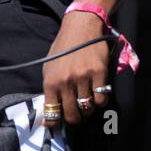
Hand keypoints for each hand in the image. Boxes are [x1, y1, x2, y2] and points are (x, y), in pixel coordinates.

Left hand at [40, 11, 111, 127]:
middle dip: (75, 118)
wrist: (80, 27)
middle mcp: (66, 81)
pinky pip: (101, 99)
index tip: (57, 124)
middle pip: (72, 115)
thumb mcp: (49, 68)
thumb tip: (48, 115)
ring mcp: (83, 78)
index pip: (52, 113)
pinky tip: (97, 92)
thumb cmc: (63, 49)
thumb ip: (50, 90)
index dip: (55, 124)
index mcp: (51, 82)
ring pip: (88, 109)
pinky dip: (100, 100)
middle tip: (77, 113)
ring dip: (88, 109)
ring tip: (87, 100)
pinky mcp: (99, 73)